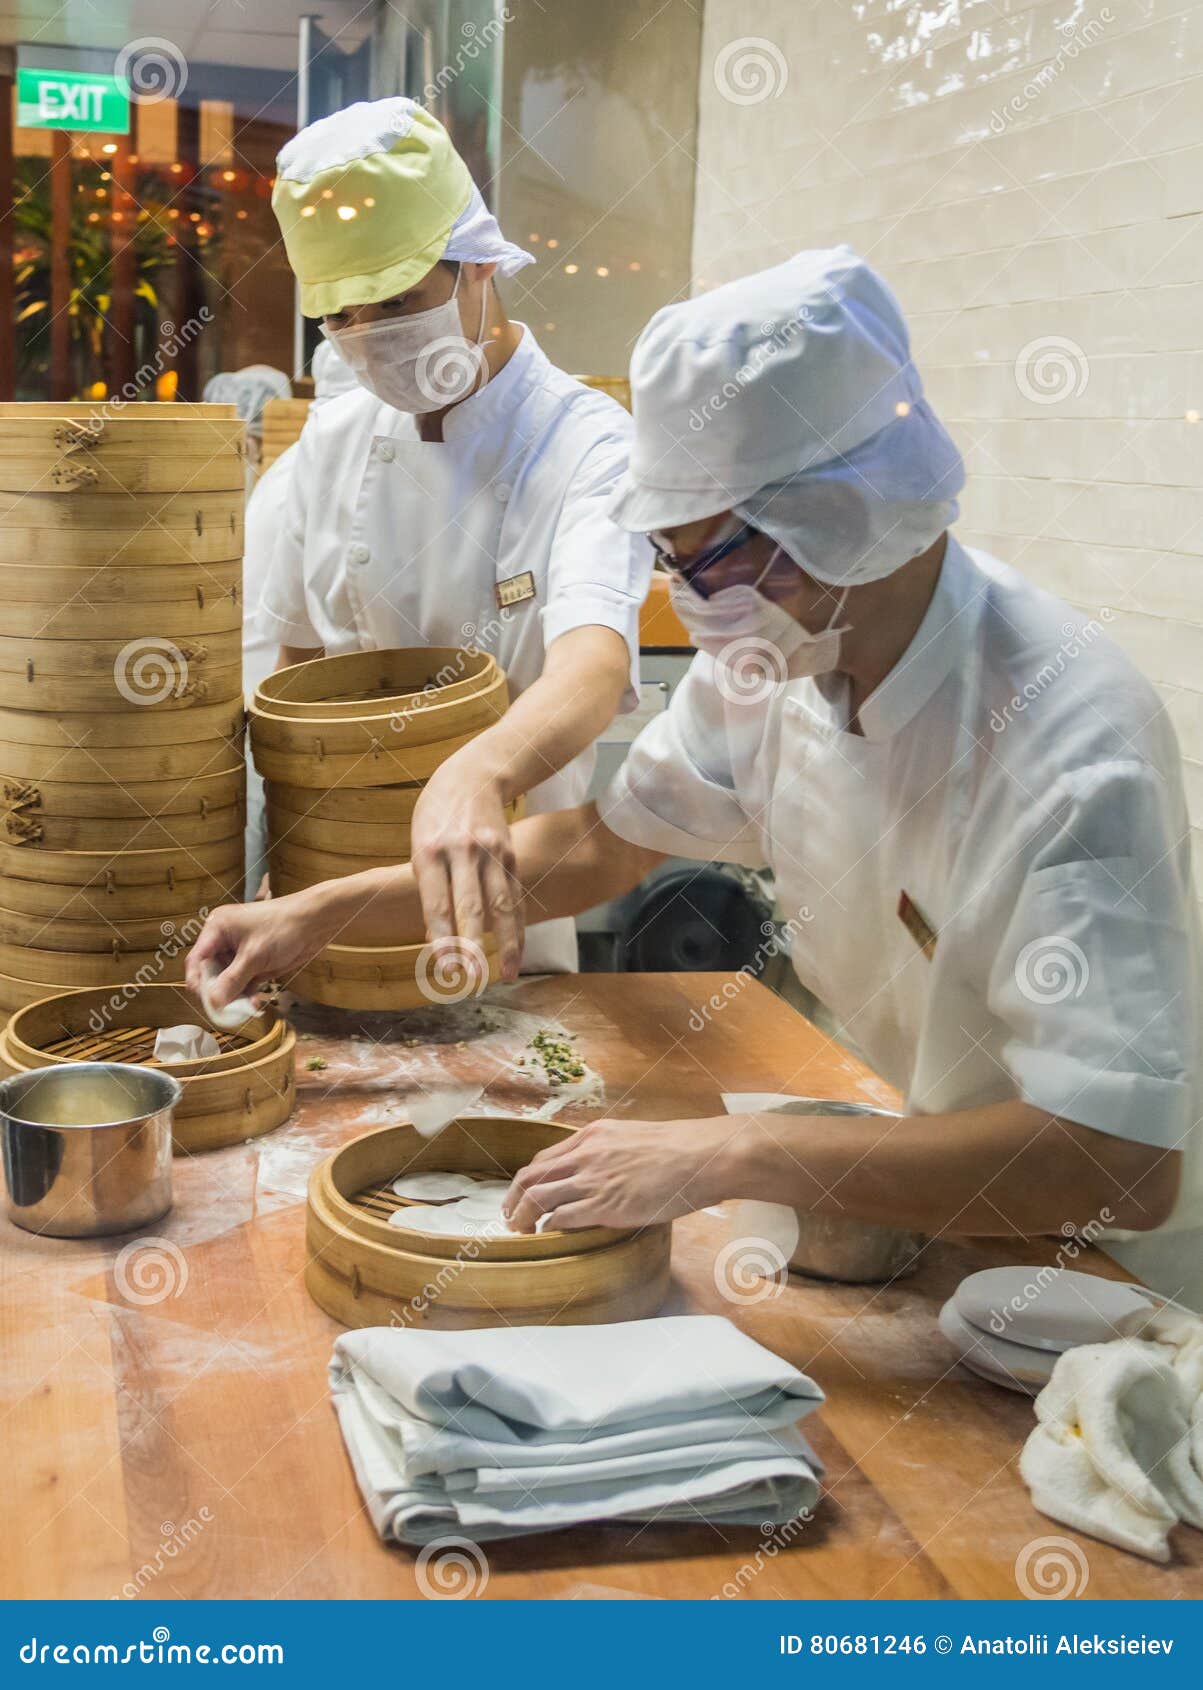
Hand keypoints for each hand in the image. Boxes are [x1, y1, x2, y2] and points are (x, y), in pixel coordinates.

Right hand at [185, 889, 337, 1009]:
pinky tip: (254, 1003)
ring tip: (245, 1007)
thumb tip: (213, 1002)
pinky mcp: (254, 962)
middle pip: (211, 973)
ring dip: (234, 996)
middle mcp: (225, 940)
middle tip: (227, 1010)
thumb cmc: (284, 927)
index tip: (206, 1002)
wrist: (317, 921)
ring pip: (227, 981)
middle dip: (219, 992)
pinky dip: (247, 994)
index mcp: (217, 928)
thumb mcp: (254, 956)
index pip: (197, 959)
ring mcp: (240, 952)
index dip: (198, 982)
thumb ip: (232, 980)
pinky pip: (243, 982)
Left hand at [409, 757, 523, 981]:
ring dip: (506, 943)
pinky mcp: (511, 855)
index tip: (445, 967)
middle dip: (473, 946)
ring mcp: (491, 853)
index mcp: (430, 851)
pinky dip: (516, 926)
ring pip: (501, 904)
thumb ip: (428, 886)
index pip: (437, 902)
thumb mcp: (419, 843)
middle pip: (471, 906)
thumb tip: (436, 934)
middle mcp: (463, 852)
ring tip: (508, 974)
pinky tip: (517, 951)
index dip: (442, 937)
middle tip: (473, 978)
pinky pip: (514, 896)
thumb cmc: (436, 816)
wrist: (473, 775)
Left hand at [503, 1117, 727, 1231]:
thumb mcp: (635, 1138)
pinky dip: (550, 1229)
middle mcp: (586, 1155)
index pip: (544, 1159)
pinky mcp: (606, 1205)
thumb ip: (611, 1152)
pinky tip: (551, 1237)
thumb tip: (605, 1172)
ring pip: (538, 1198)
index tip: (525, 1197)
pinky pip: (563, 1218)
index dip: (529, 1181)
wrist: (703, 1155)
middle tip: (510, 1219)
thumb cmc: (681, 1149)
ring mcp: (594, 1180)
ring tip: (522, 1232)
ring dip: (524, 1218)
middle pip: (531, 1177)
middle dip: (513, 1200)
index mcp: (593, 1136)